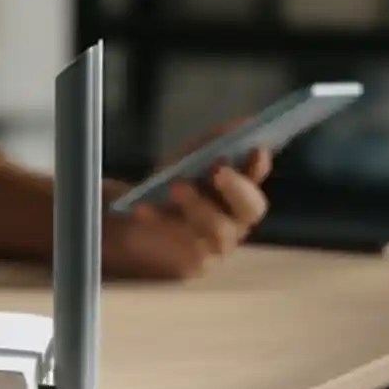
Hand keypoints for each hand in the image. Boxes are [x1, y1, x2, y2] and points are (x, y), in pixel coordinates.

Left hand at [104, 137, 272, 279]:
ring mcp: (218, 245)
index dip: (260, 167)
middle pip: (250, 209)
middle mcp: (236, 221)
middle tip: (218, 170)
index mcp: (240, 193)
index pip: (258, 178)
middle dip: (237, 188)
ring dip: (198, 205)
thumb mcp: (182, 161)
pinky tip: (144, 208)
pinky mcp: (193, 264)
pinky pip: (184, 244)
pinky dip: (163, 221)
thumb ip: (208, 144)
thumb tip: (242, 125)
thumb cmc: (164, 189)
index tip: (256, 150)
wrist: (128, 225)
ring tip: (176, 185)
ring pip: (218, 228)